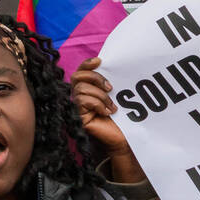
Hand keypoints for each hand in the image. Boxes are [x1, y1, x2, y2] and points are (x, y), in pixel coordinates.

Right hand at [71, 56, 143, 183]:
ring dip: (100, 96)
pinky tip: (107, 112)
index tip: (100, 61)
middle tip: (110, 87)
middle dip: (95, 78)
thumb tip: (109, 66)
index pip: (81, 71)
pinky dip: (97, 104)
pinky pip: (82, 101)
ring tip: (112, 106)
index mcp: (87, 88)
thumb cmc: (121, 119)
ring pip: (81, 89)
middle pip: (77, 76)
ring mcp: (77, 106)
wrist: (122, 139)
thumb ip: (109, 83)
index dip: (87, 64)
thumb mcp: (116, 96)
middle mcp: (79, 96)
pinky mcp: (78, 116)